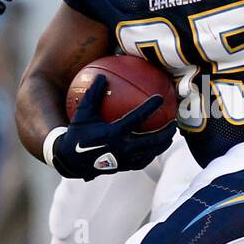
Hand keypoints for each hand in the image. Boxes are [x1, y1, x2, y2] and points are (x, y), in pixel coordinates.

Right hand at [50, 75, 176, 179]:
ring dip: (162, 144)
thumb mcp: (83, 113)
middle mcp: (121, 148)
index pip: (136, 119)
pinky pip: (142, 162)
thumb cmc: (77, 133)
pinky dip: (151, 154)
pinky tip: (155, 148)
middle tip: (174, 122)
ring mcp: (123, 160)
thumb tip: (101, 76)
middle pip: (150, 141)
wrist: (70, 160)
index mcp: (112, 134)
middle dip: (165, 132)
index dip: (149, 108)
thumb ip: (93, 94)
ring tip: (170, 136)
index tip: (161, 98)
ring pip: (149, 153)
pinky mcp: (123, 168)